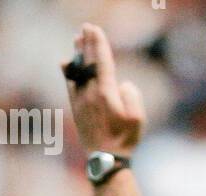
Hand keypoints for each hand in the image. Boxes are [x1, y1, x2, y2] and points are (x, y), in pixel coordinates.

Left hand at [62, 23, 143, 155]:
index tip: (95, 30)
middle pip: (88, 62)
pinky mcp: (75, 107)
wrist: (106, 158)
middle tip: (86, 28)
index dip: (98, 44)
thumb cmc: (125, 140)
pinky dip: (68, 70)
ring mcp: (81, 99)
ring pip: (77, 70)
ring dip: (78, 53)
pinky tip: (66, 62)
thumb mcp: (138, 119)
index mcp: (106, 93)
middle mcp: (90, 93)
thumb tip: (122, 84)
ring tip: (76, 39)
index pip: (102, 62)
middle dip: (87, 43)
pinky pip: (69, 83)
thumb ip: (132, 96)